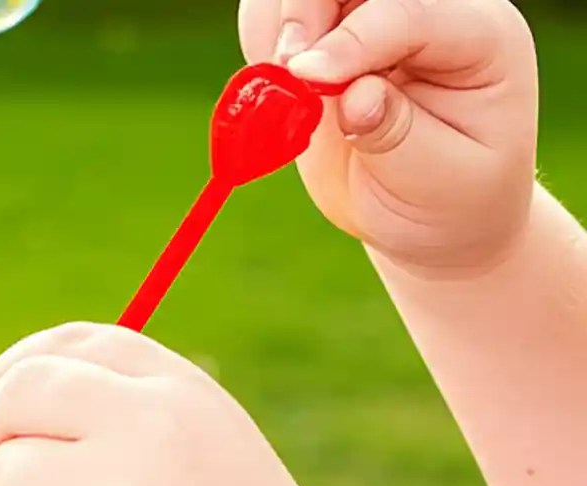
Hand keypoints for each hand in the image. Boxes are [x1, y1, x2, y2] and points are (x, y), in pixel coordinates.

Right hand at [238, 0, 538, 274]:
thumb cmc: (448, 197)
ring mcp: (373, 12)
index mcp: (478, 35)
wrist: (430, 211)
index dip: (353, 38)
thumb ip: (398, 136)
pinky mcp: (327, 27)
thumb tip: (354, 98)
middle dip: (306, 9)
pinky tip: (276, 81)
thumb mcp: (441, 181)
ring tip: (279, 79)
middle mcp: (428, 8)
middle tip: (284, 68)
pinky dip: (261, 34)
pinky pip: (274, 7)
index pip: (411, 9)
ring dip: (279, 20)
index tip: (303, 77)